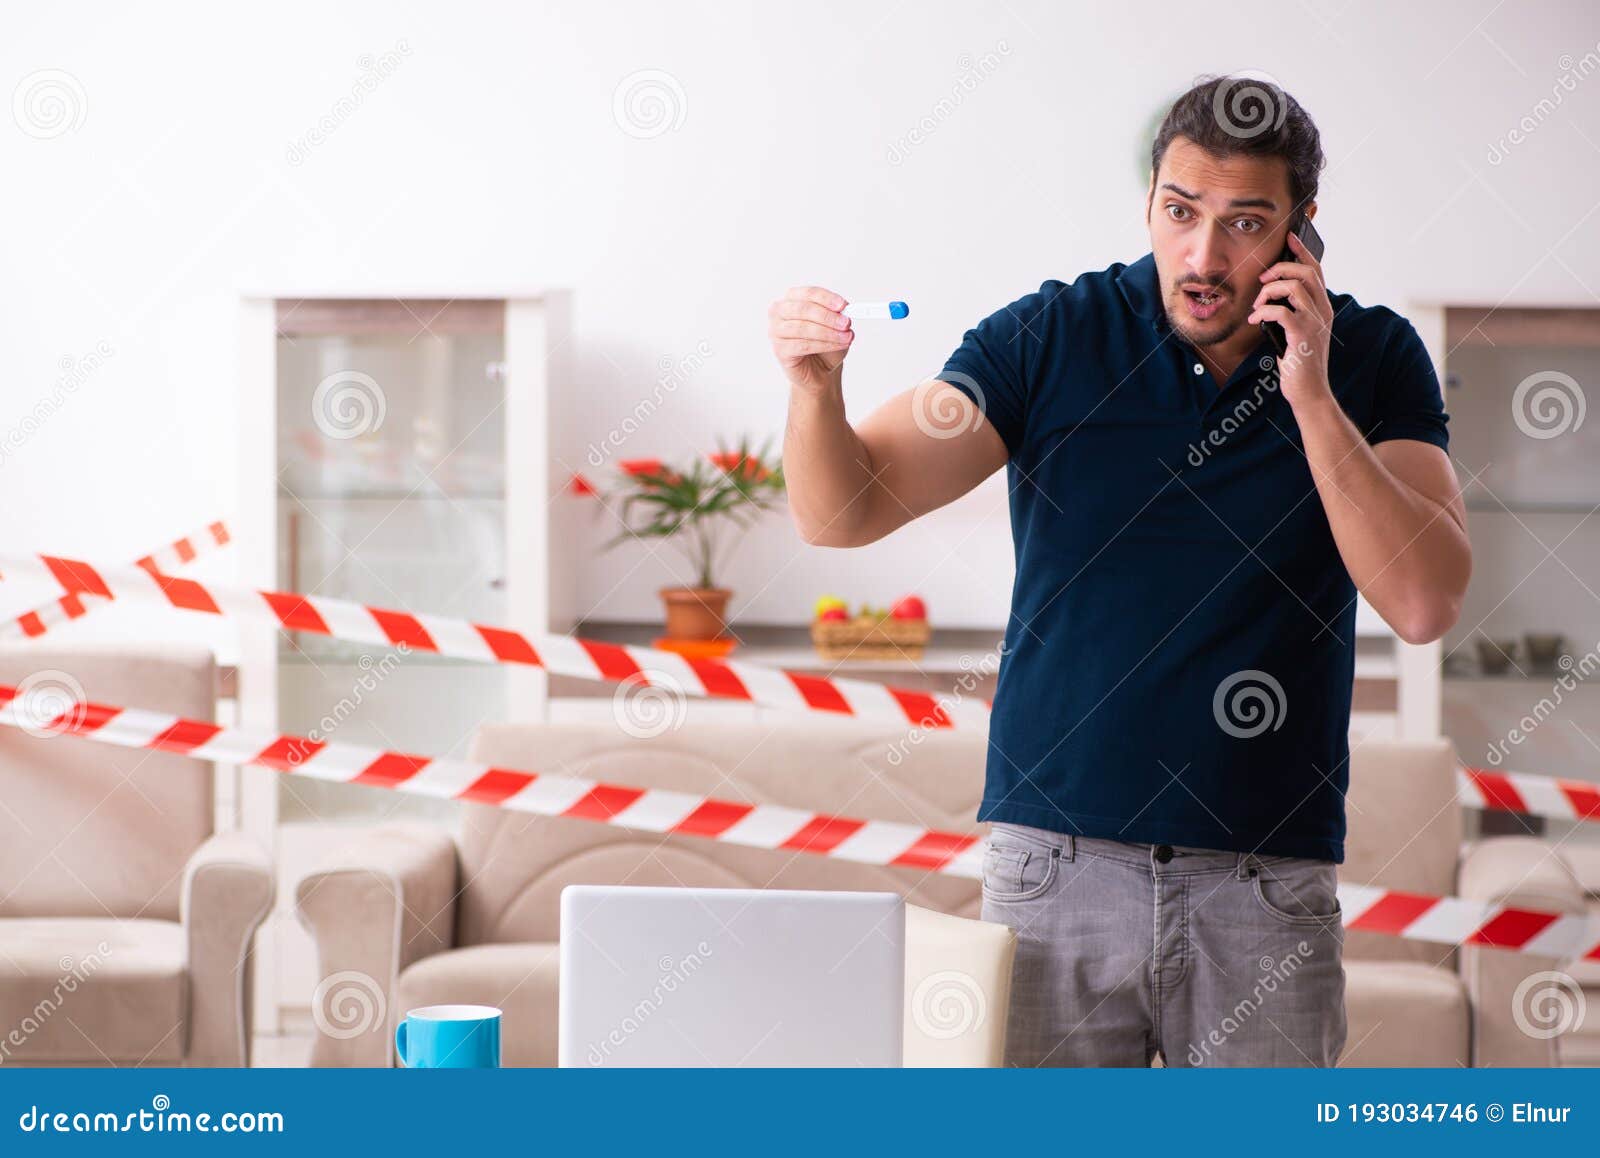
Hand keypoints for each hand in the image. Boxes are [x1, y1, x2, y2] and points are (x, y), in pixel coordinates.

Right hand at [769, 286, 853, 394]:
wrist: (819, 371)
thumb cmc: (824, 344)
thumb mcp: (835, 326)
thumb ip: (839, 316)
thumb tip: (846, 311)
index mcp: (792, 298)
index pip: (808, 293)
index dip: (827, 299)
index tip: (844, 306)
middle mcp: (779, 312)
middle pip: (803, 309)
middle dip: (827, 316)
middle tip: (846, 323)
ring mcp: (776, 331)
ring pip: (803, 328)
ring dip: (828, 332)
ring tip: (847, 337)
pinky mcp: (780, 350)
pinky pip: (803, 345)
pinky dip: (824, 345)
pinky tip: (838, 345)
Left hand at [1250, 231, 1333, 408]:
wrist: (1308, 391)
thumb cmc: (1300, 362)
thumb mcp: (1297, 331)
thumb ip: (1293, 312)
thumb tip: (1273, 296)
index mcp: (1322, 306)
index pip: (1316, 270)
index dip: (1302, 251)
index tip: (1289, 237)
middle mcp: (1323, 310)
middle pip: (1306, 271)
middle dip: (1280, 268)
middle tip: (1263, 281)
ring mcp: (1315, 321)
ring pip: (1294, 286)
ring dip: (1269, 291)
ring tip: (1257, 305)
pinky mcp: (1302, 334)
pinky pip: (1281, 310)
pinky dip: (1263, 311)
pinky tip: (1255, 321)